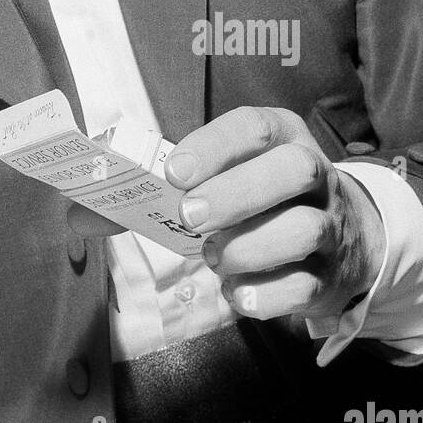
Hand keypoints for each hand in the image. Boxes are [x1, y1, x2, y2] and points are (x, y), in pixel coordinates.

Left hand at [68, 106, 385, 321]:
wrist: (342, 237)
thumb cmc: (258, 197)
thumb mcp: (220, 176)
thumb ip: (152, 193)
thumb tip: (79, 217)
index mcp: (279, 136)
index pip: (253, 126)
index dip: (214, 145)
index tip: (175, 171)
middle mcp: (312, 174)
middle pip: (293, 169)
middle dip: (237, 193)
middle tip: (191, 218)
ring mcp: (328, 225)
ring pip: (303, 229)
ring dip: (249, 247)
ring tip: (216, 257)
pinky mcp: (329, 275)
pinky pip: (305, 286)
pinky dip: (266, 295)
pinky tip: (237, 293)